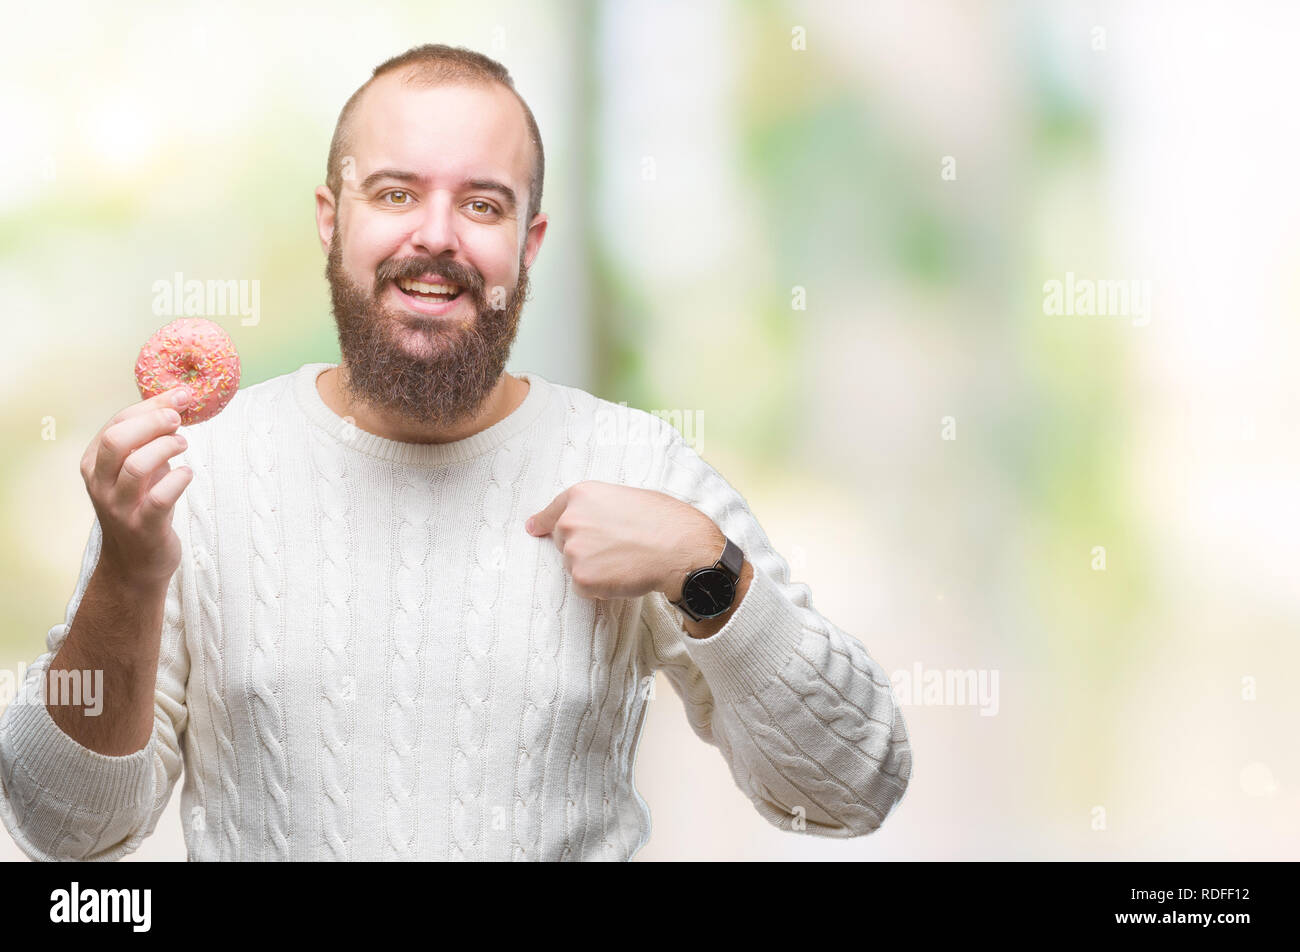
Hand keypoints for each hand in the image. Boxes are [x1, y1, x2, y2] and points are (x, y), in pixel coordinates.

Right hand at [80, 385, 195, 588]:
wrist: (136, 563)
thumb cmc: (141, 507)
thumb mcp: (138, 470)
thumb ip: (149, 440)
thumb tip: (177, 402)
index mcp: (95, 464)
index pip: (116, 424)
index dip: (150, 406)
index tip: (181, 396)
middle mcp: (101, 484)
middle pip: (117, 441)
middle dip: (152, 422)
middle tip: (178, 419)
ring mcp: (120, 508)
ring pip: (136, 467)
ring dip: (166, 448)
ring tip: (183, 444)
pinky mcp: (144, 527)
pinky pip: (160, 498)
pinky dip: (179, 479)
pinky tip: (187, 473)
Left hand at [525, 480, 722, 600]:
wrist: (679, 547)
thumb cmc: (663, 521)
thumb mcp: (626, 497)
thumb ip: (599, 508)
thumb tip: (592, 522)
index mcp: (581, 495)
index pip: (553, 511)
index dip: (543, 522)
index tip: (534, 529)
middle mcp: (570, 520)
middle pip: (564, 542)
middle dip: (585, 548)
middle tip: (617, 548)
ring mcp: (573, 551)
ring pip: (575, 566)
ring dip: (595, 569)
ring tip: (625, 560)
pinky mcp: (580, 577)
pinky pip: (584, 587)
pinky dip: (601, 587)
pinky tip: (623, 575)